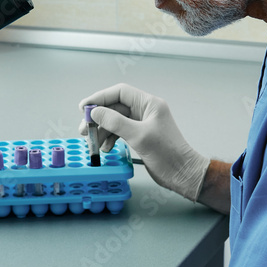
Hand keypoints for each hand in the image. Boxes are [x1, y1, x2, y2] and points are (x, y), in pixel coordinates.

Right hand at [79, 83, 209, 201]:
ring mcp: (142, 124)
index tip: (84, 107)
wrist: (182, 174)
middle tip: (85, 128)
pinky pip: (119, 132)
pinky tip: (106, 148)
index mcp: (149, 104)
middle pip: (115, 107)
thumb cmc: (169, 154)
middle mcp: (145, 111)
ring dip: (102, 130)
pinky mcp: (140, 137)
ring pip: (115, 121)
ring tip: (92, 141)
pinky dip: (110, 139)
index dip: (100, 97)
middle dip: (98, 117)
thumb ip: (116, 122)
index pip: (120, 92)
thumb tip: (96, 112)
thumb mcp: (139, 136)